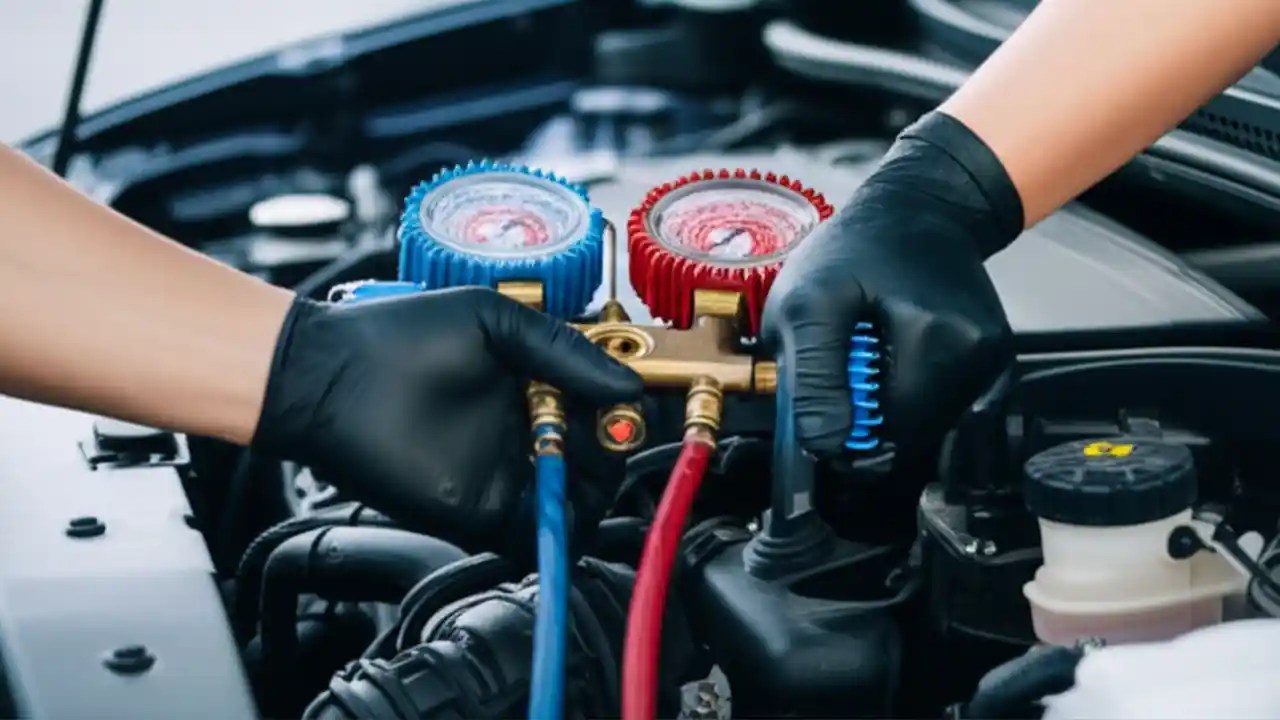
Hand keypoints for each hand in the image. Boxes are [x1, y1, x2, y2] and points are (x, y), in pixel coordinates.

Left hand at [250, 287, 641, 552]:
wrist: (331, 376)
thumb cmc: (400, 335)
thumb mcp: (494, 321)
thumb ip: (562, 350)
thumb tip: (625, 386)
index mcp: (536, 385)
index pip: (603, 406)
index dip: (626, 407)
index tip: (638, 402)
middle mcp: (527, 431)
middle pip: (600, 457)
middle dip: (617, 444)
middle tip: (613, 428)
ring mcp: (505, 474)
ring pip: (577, 498)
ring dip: (597, 484)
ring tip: (588, 455)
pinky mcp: (481, 513)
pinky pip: (535, 535)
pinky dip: (561, 531)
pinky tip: (568, 502)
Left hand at [762, 112, 1023, 456]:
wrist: (922, 208)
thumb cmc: (858, 247)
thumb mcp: (806, 304)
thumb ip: (812, 378)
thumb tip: (826, 445)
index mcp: (935, 339)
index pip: (889, 437)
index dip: (846, 436)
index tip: (822, 411)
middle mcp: (977, 355)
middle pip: (913, 437)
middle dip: (868, 418)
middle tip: (844, 369)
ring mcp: (992, 360)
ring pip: (929, 427)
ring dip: (889, 408)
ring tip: (870, 356)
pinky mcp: (995, 362)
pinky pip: (944, 407)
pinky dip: (911, 395)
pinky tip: (894, 356)